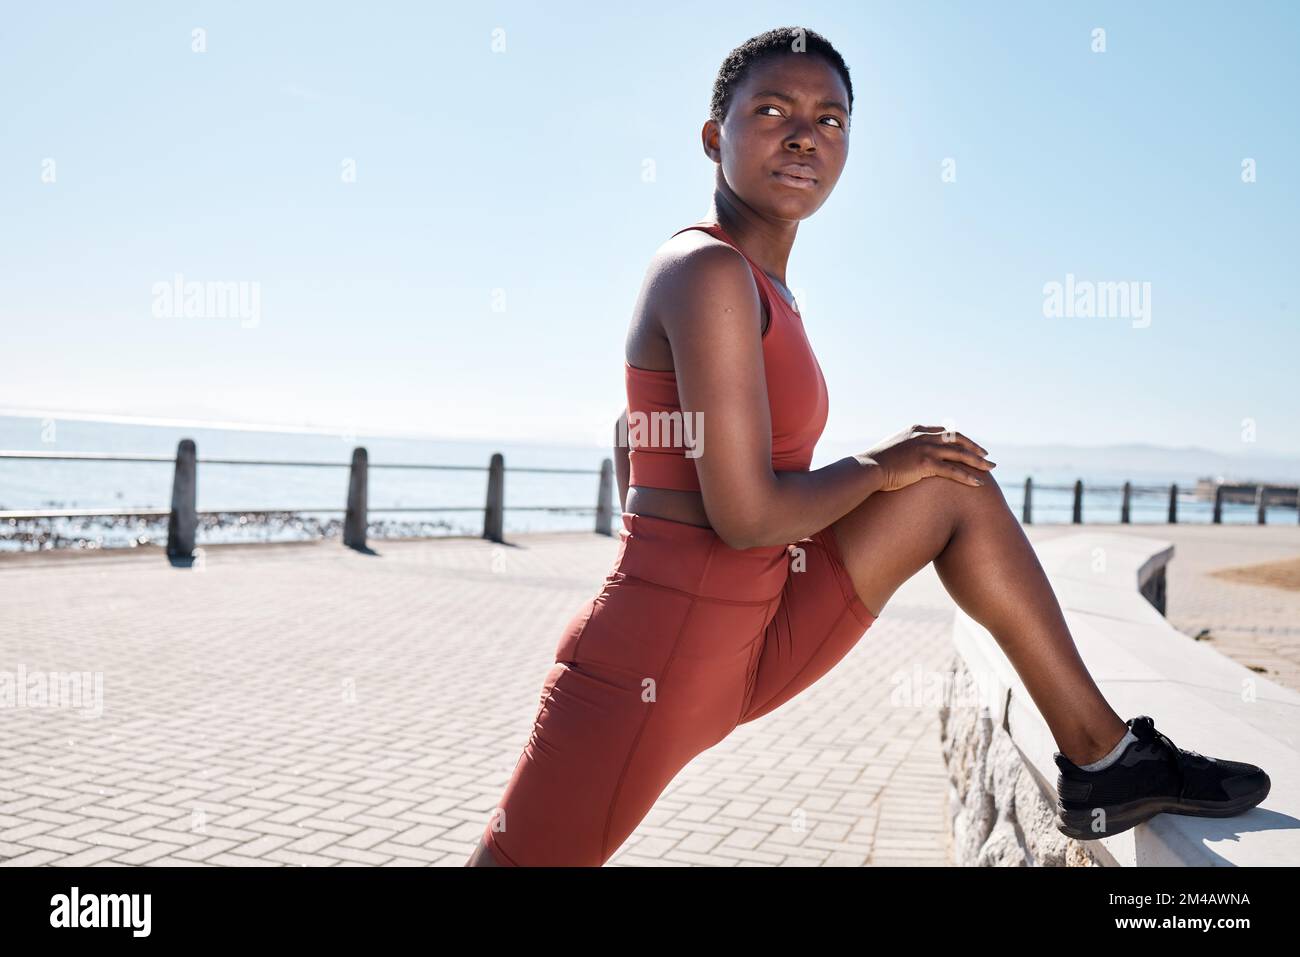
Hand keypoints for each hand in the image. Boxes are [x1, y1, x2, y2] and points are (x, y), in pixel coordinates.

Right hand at [860, 424, 995, 491]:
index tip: (970, 446)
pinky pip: (952, 470)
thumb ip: (904, 448)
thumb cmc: (875, 463)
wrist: (867, 468)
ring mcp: (925, 448)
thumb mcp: (892, 449)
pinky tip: (978, 483)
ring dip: (977, 461)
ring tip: (990, 469)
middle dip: (975, 448)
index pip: (945, 431)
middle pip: (957, 439)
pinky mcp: (925, 463)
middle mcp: (924, 436)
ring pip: (959, 453)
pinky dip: (967, 476)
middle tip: (987, 456)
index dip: (961, 439)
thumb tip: (907, 457)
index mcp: (917, 430)